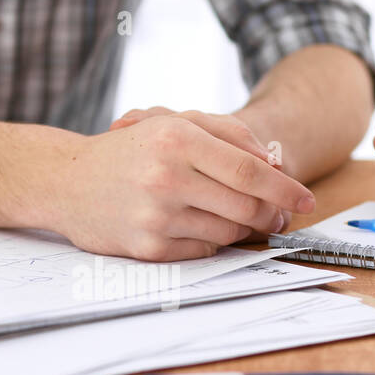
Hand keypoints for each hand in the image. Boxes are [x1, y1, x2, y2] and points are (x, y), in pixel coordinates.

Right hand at [39, 113, 314, 260]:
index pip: (250, 171)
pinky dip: (212, 241)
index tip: (307, 199)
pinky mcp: (147, 247)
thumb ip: (228, 135)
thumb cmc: (129, 150)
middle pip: (246, 206)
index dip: (285, 189)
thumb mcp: (173, 122)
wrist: (67, 181)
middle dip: (272, 214)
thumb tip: (276, 164)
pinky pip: (203, 251)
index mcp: (177, 138)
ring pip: (228, 232)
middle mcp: (166, 176)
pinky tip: (199, 226)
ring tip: (237, 218)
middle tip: (279, 215)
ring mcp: (156, 214)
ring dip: (243, 229)